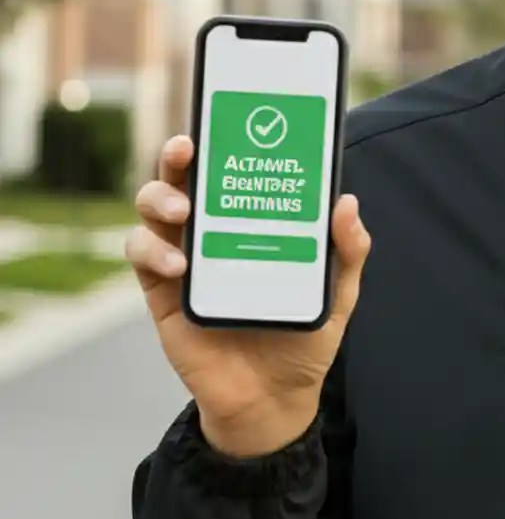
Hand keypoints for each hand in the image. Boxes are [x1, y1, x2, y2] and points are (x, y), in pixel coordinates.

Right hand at [125, 135, 370, 457]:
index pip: (234, 172)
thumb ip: (348, 251)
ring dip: (160, 199)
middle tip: (189, 151)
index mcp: (254, 223)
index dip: (225, 142)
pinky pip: (141, 257)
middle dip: (179, 156)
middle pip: (185, 178)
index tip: (227, 120)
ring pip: (153, 209)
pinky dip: (152, 252)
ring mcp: (184, 258)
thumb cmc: (304, 338)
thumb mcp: (337, 294)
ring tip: (184, 213)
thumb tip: (347, 202)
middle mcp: (215, 231)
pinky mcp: (162, 292)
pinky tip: (179, 265)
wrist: (274, 399)